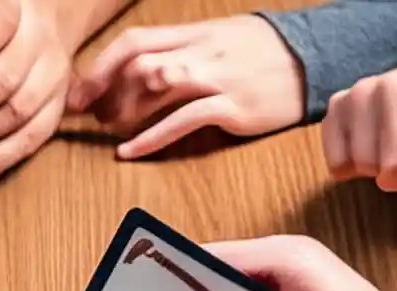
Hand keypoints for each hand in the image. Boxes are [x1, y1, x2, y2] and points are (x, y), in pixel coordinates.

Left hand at [68, 15, 302, 159]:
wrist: (317, 57)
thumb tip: (138, 69)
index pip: (134, 41)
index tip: (79, 91)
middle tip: (90, 117)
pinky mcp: (235, 106)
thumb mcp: (218, 37)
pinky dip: (151, 137)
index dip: (101, 66)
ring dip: (125, 112)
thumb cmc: (263, 51)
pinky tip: (129, 152)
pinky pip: (185, 119)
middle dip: (106, 91)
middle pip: (139, 64)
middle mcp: (201, 51)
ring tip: (110, 131)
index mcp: (193, 33)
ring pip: (158, 85)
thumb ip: (180, 49)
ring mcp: (218, 78)